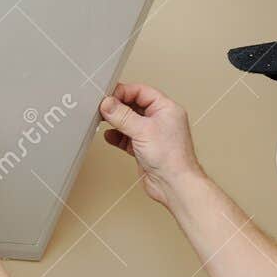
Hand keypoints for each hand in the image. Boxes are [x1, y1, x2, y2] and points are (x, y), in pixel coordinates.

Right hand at [98, 82, 202, 208]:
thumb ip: (122, 116)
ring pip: (129, 122)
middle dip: (118, 107)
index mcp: (166, 108)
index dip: (123, 92)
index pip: (141, 91)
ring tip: (103, 121)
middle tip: (103, 108)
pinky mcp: (144, 148)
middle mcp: (160, 120)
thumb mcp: (142, 130)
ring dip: (116, 122)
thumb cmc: (171, 158)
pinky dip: (117, 136)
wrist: (174, 184)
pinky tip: (109, 136)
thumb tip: (108, 103)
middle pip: (134, 105)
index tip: (108, 96)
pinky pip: (127, 137)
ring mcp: (152, 134)